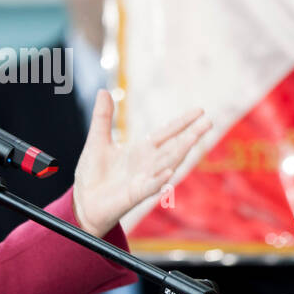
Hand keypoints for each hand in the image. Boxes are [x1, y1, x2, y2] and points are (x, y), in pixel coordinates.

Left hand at [72, 90, 211, 237]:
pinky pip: (150, 187)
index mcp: (142, 150)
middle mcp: (148, 164)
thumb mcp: (97, 140)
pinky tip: (169, 172)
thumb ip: (103, 117)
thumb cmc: (94, 174)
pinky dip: (160, 180)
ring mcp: (144, 180)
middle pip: (174, 147)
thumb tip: (103, 91)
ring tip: (194, 139)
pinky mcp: (134, 196)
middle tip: (208, 122)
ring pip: (167, 164)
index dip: (182, 122)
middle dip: (191, 135)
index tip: (200, 111)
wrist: (84, 202)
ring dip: (181, 152)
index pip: (166, 133)